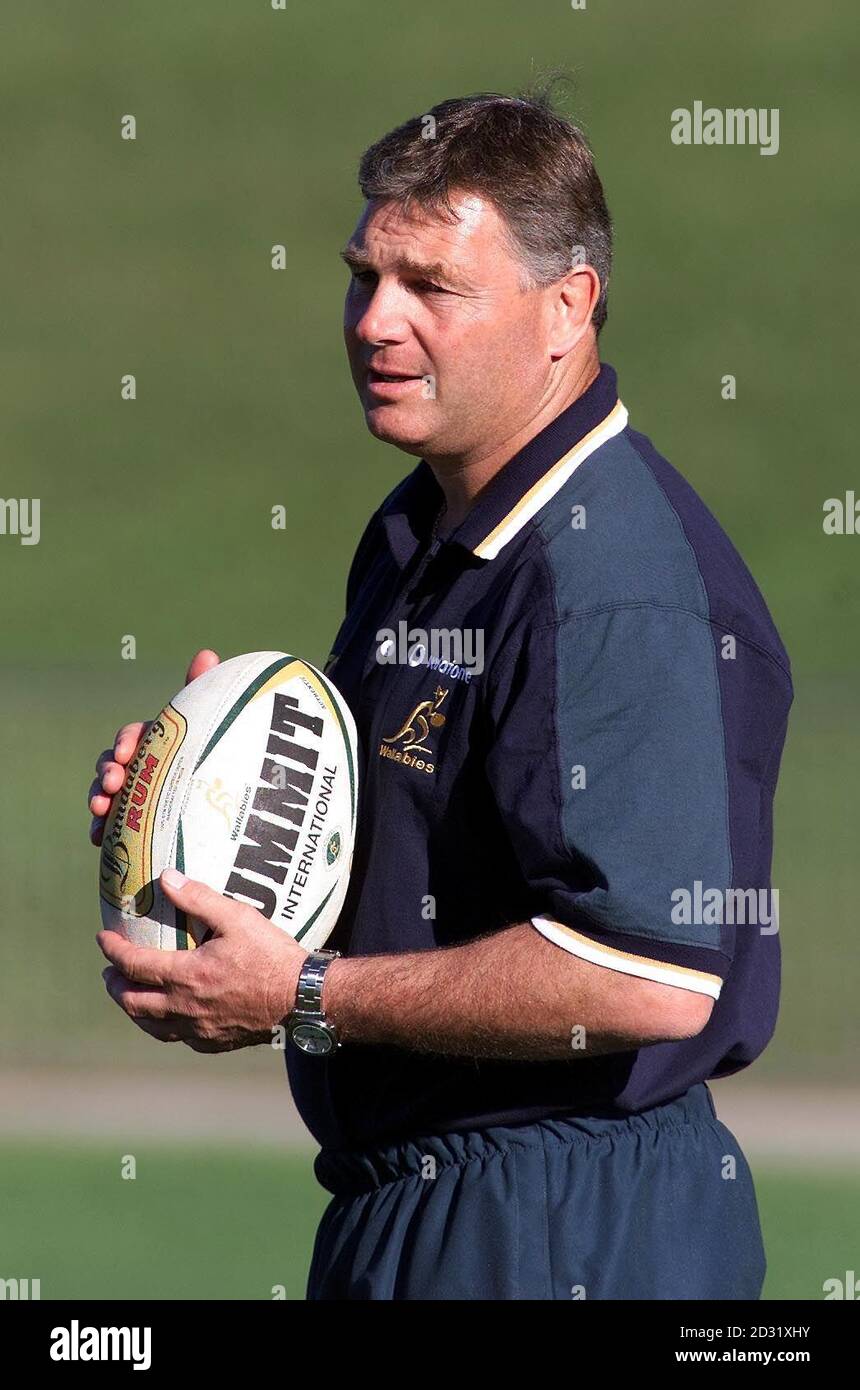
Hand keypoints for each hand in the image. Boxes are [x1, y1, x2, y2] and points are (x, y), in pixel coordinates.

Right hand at [87, 649, 220, 845]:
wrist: (231, 820)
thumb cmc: (218, 762)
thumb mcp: (212, 730)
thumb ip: (203, 695)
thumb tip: (207, 652)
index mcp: (160, 743)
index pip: (135, 735)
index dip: (126, 741)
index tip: (126, 754)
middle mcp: (143, 767)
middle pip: (113, 764)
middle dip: (106, 770)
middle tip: (113, 782)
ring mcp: (135, 795)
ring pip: (105, 792)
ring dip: (97, 796)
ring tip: (100, 809)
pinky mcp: (132, 823)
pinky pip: (109, 825)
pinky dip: (100, 829)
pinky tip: (96, 837)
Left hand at [97, 869, 307, 1052]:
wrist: (302, 998)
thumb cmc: (272, 955)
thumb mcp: (237, 917)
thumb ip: (199, 898)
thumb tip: (167, 877)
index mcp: (187, 975)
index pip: (134, 964)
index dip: (113, 950)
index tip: (103, 939)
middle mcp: (185, 1007)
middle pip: (133, 1002)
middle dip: (115, 985)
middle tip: (109, 973)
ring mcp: (199, 1029)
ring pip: (151, 1026)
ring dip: (134, 1009)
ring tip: (130, 996)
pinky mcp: (215, 1042)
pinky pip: (178, 1037)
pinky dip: (164, 1025)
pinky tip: (169, 1017)